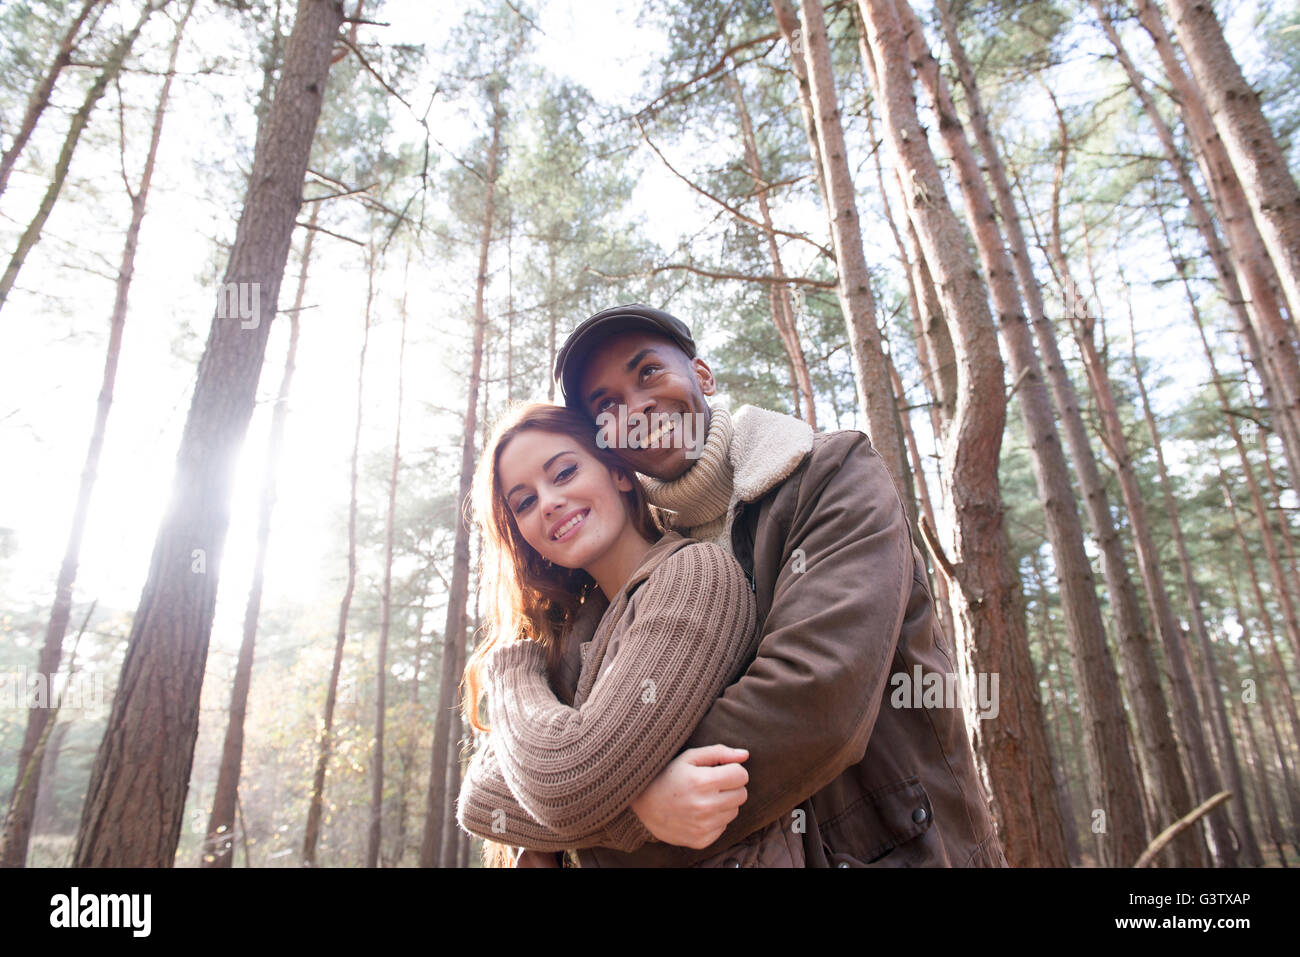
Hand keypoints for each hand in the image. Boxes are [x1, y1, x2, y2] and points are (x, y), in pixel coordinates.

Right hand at [629, 745, 748, 848]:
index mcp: (702, 782)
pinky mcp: (701, 840)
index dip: (733, 770)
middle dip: (731, 786)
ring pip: (734, 811)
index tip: (721, 770)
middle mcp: (705, 806)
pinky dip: (716, 819)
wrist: (642, 805)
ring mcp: (703, 826)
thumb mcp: (689, 757)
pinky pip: (724, 827)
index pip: (741, 775)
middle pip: (742, 794)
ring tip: (705, 798)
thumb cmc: (667, 776)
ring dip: (725, 803)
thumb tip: (745, 755)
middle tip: (713, 784)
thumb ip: (719, 753)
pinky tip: (700, 812)